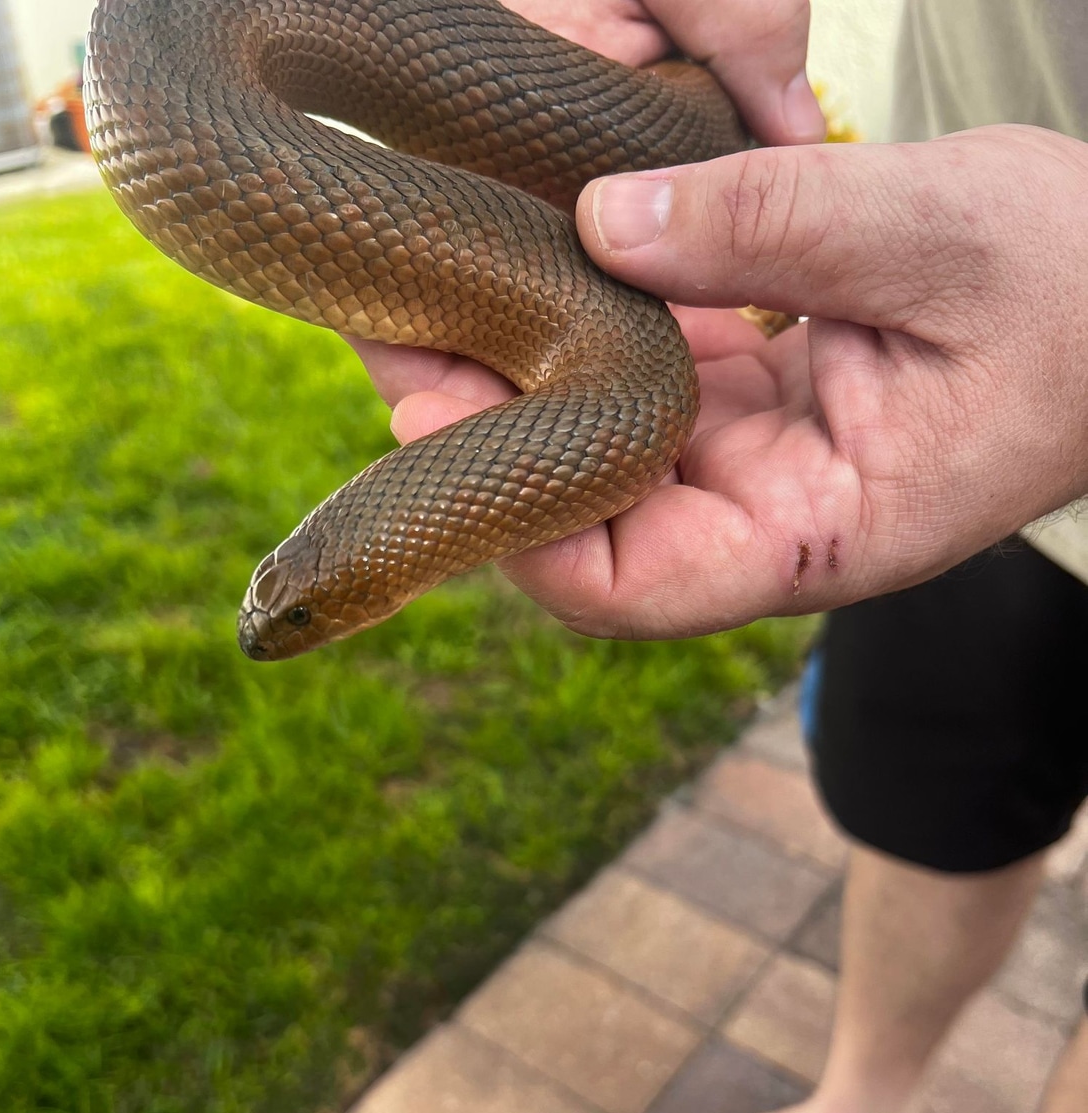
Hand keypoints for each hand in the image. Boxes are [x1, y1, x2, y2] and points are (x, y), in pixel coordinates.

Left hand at [375, 126, 1087, 637]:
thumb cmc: (1081, 284)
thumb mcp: (937, 232)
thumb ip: (771, 226)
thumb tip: (598, 224)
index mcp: (819, 539)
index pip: (631, 588)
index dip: (520, 529)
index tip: (428, 429)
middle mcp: (770, 519)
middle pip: (591, 516)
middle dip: (488, 435)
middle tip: (394, 326)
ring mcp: (759, 461)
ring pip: (606, 445)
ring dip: (522, 375)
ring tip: (430, 287)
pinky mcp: (758, 399)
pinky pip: (650, 375)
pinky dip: (588, 326)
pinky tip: (530, 262)